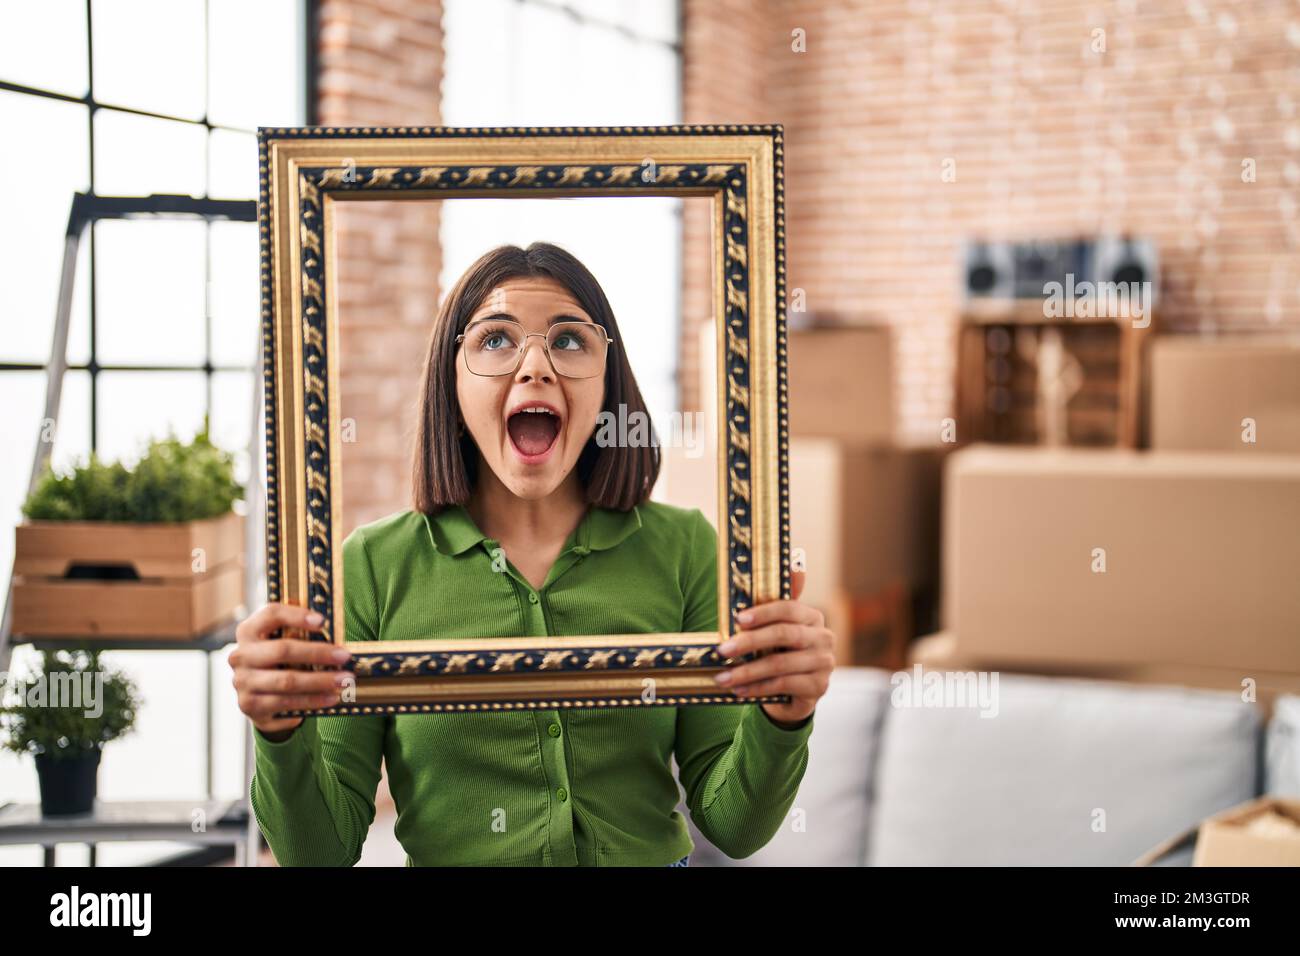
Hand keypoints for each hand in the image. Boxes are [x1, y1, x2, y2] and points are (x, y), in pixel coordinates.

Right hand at [230, 602, 352, 738]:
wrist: (259, 695)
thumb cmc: (280, 660)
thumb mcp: (283, 640)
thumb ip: (300, 631)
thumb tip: (332, 628)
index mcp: (248, 631)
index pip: (271, 614)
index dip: (296, 615)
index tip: (322, 621)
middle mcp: (240, 656)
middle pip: (282, 650)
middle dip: (318, 653)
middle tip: (344, 656)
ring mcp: (243, 683)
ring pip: (286, 681)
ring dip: (320, 682)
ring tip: (343, 681)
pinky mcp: (250, 706)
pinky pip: (285, 704)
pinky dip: (311, 702)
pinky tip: (330, 698)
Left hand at [712, 569, 834, 725]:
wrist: (794, 694)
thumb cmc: (779, 653)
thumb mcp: (775, 629)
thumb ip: (775, 603)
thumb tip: (791, 562)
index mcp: (812, 617)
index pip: (789, 608)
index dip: (763, 612)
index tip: (738, 619)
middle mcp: (824, 637)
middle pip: (784, 635)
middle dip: (749, 643)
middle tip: (722, 650)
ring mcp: (825, 663)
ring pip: (780, 664)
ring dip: (747, 671)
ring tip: (723, 677)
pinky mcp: (819, 686)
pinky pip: (783, 685)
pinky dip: (758, 688)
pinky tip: (739, 690)